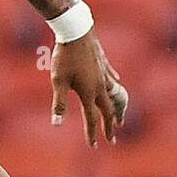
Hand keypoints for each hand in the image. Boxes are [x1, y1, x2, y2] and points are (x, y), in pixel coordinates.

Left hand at [51, 28, 126, 146]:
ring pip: (114, 95)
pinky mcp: (104, 63)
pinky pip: (112, 78)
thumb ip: (59, 104)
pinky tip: (116, 83)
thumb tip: (56, 124)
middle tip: (112, 140)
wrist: (76, 30)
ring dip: (117, 109)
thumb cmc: (65, 56)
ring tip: (120, 119)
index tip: (93, 146)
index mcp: (89, 92)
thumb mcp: (58, 81)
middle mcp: (100, 85)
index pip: (92, 118)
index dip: (92, 133)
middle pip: (108, 110)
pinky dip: (115, 85)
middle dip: (109, 127)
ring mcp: (104, 73)